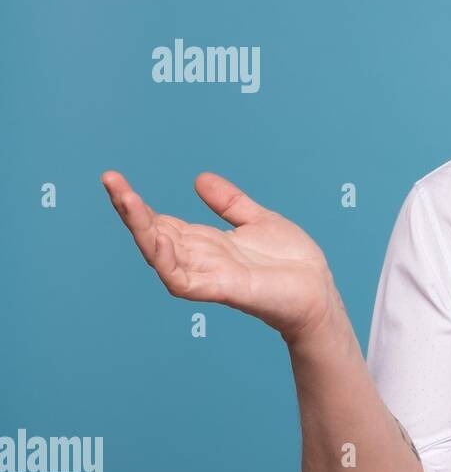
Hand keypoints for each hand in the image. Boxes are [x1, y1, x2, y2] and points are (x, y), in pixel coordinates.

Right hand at [101, 170, 340, 343]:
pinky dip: (166, 261)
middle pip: (154, 235)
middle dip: (130, 210)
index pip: (161, 222)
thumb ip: (229, 203)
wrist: (319, 292)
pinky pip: (183, 280)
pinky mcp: (222, 289)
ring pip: (161, 254)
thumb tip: (199, 179)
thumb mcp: (258, 221)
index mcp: (206, 243)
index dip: (139, 204)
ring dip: (141, 228)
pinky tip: (155, 239)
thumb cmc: (291, 263)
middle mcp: (200, 259)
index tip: (116, 180)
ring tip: (125, 199)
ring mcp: (208, 275)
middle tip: (110, 180)